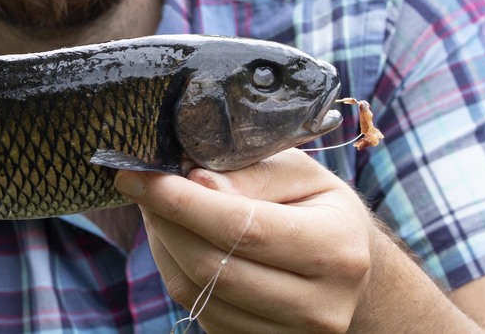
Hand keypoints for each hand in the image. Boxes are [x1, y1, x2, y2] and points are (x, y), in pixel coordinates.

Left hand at [115, 149, 374, 332]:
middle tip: (139, 184)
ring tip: (157, 206)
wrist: (348, 267)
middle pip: (212, 266)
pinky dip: (175, 270)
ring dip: (163, 245)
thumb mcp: (297, 172)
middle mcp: (320, 307)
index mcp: (337, 250)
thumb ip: (247, 174)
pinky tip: (175, 237)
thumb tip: (195, 181)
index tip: (136, 174)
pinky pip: (199, 311)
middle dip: (163, 220)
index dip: (181, 201)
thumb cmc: (317, 206)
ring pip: (197, 293)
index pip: (242, 228)